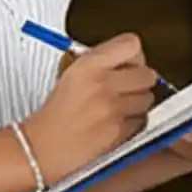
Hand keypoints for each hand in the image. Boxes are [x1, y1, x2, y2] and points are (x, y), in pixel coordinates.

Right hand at [21, 33, 157, 179]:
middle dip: (139, 78)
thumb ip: (99, 60)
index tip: (128, 60)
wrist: (44, 146)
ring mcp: (113, 109)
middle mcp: (104, 84)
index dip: (132, 53)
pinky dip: (134, 120)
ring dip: (138, 100)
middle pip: (147, 73)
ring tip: (121, 104)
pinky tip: (118, 120)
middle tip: (128, 83)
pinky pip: (141, 120)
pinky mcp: (119, 132)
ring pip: (147, 98)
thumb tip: (123, 58)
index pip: (131, 45)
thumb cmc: (53, 113)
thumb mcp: (70, 73)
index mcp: (89, 65)